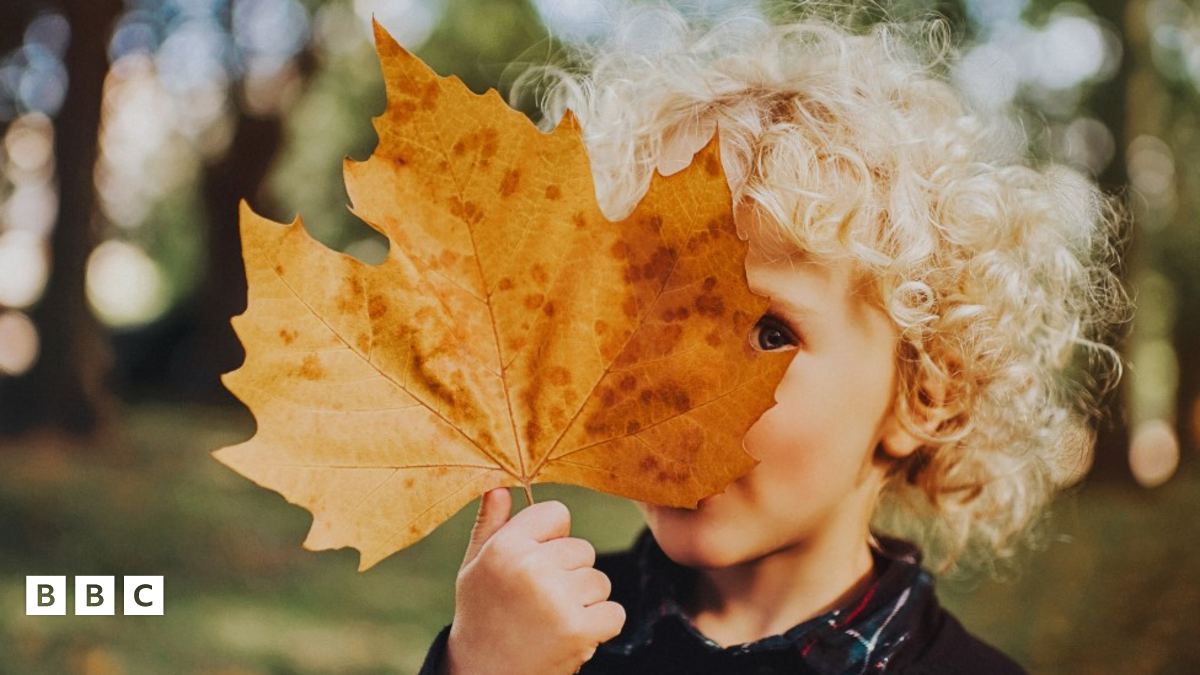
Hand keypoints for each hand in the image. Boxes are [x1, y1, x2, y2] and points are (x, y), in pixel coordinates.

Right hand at [443, 489, 625, 674]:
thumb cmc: (481, 614)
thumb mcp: (475, 567)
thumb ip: (491, 525)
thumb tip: (502, 486)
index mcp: (505, 547)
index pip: (557, 513)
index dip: (551, 537)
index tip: (535, 561)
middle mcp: (530, 568)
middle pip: (582, 549)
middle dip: (569, 573)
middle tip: (539, 601)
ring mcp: (556, 600)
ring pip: (599, 580)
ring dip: (584, 601)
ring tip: (551, 620)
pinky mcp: (578, 630)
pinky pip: (614, 612)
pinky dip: (599, 626)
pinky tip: (570, 636)